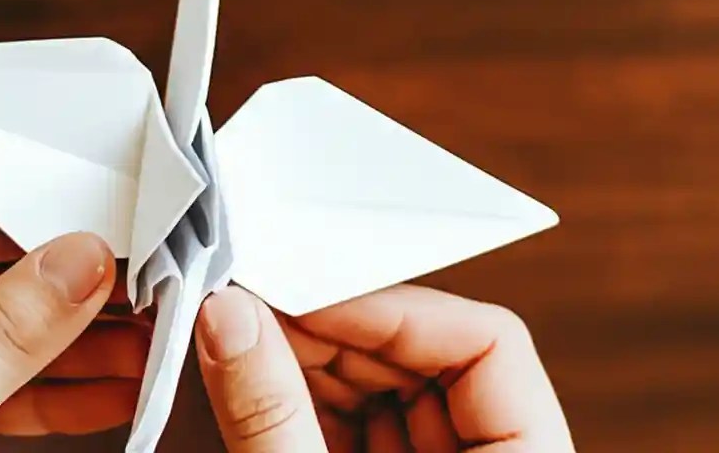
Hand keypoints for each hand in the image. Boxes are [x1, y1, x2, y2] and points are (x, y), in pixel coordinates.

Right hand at [196, 285, 573, 451]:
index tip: (307, 289)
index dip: (394, 307)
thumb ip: (273, 417)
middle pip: (425, 359)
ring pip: (382, 391)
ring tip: (236, 332)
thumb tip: (228, 317)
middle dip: (330, 328)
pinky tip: (249, 378)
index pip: (490, 344)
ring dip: (305, 361)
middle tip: (248, 300)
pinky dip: (300, 402)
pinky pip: (354, 428)